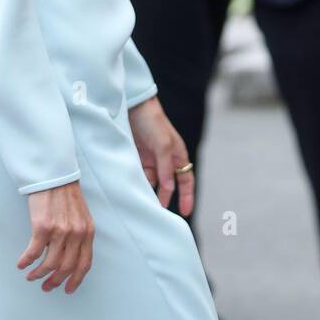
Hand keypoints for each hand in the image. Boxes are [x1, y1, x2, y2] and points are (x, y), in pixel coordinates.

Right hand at [17, 180, 94, 293]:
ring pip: (49, 264)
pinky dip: (26, 261)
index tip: (67, 289)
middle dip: (55, 281)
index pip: (84, 264)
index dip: (76, 280)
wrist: (54, 175)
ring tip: (31, 276)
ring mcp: (60, 232)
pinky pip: (34, 252)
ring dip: (38, 274)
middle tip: (45, 286)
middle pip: (66, 268)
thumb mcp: (81, 216)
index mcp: (88, 232)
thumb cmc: (65, 194)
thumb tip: (67, 257)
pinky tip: (21, 264)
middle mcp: (76, 234)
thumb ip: (79, 235)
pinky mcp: (43, 227)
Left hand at [127, 95, 194, 216]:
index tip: (186, 212)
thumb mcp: (163, 145)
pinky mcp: (137, 157)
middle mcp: (165, 159)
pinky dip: (138, 183)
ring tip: (145, 205)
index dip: (187, 196)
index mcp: (177, 155)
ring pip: (153, 182)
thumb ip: (166, 167)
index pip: (186, 180)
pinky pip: (140, 175)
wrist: (133, 105)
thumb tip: (169, 189)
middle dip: (165, 199)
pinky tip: (134, 191)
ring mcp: (151, 158)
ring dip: (150, 192)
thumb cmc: (153, 122)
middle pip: (168, 184)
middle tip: (160, 214)